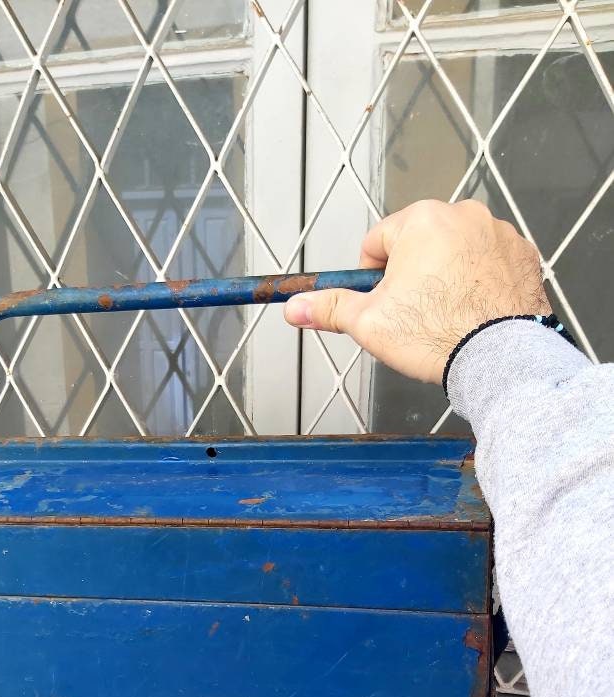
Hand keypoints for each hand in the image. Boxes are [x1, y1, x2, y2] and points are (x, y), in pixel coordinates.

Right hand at [284, 199, 550, 384]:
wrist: (499, 358)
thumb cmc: (436, 335)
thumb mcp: (369, 323)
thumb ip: (331, 308)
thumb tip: (295, 307)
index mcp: (421, 220)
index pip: (377, 242)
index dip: (373, 278)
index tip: (383, 303)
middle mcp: (464, 215)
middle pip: (419, 244)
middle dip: (413, 275)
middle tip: (416, 315)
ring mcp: (499, 233)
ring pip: (456, 252)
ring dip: (448, 276)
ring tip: (448, 316)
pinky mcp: (525, 256)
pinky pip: (490, 264)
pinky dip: (481, 283)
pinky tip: (476, 312)